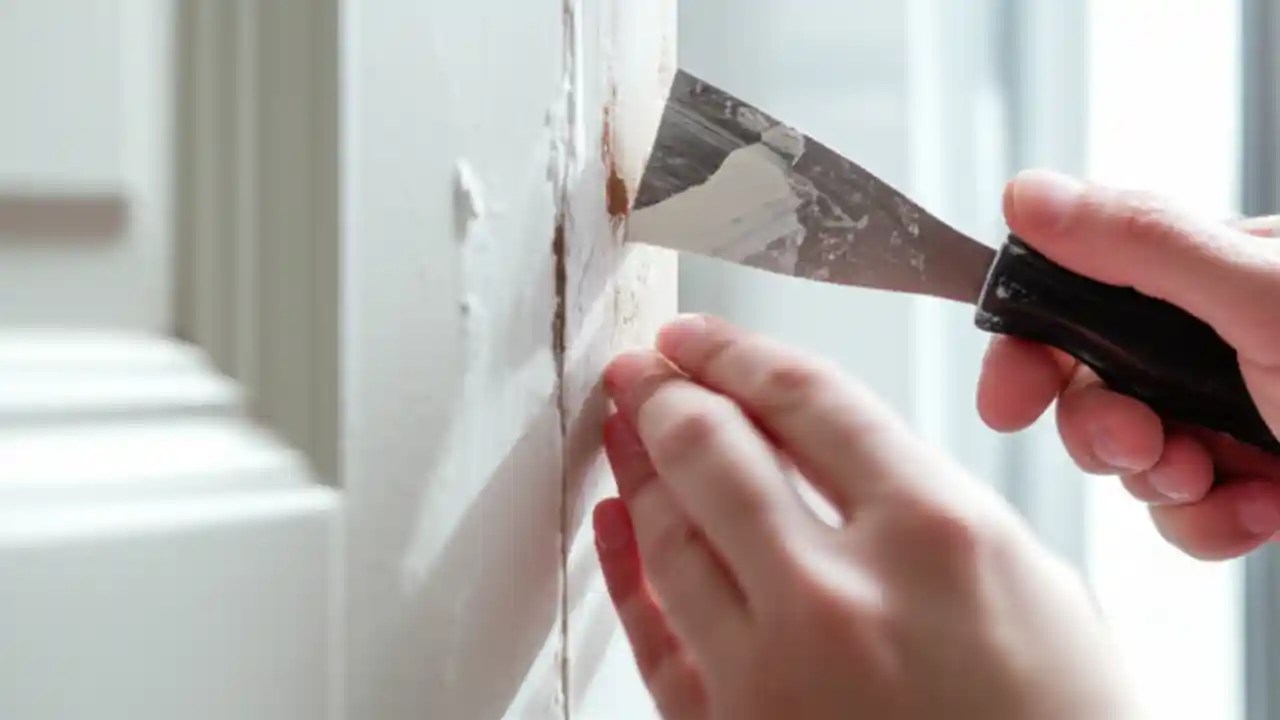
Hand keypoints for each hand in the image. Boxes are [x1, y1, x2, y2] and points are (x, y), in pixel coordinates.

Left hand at [594, 316, 1138, 719]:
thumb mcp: (1035, 581)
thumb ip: (924, 502)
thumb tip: (824, 451)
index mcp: (937, 535)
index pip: (807, 399)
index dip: (736, 353)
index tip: (700, 340)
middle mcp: (843, 598)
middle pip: (716, 454)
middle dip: (667, 397)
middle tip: (643, 371)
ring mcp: (774, 675)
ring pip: (669, 539)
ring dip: (638, 470)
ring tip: (625, 431)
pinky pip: (653, 641)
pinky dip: (625, 571)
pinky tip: (614, 522)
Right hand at [978, 169, 1279, 558]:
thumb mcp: (1267, 294)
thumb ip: (1143, 245)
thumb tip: (1027, 194)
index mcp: (1218, 269)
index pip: (1080, 292)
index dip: (1033, 346)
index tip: (1011, 398)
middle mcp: (1220, 339)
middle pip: (1094, 386)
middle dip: (1104, 428)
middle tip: (1138, 442)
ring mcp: (1239, 415)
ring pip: (1136, 458)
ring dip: (1164, 481)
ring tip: (1220, 479)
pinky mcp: (1261, 485)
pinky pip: (1189, 516)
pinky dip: (1214, 525)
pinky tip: (1265, 512)